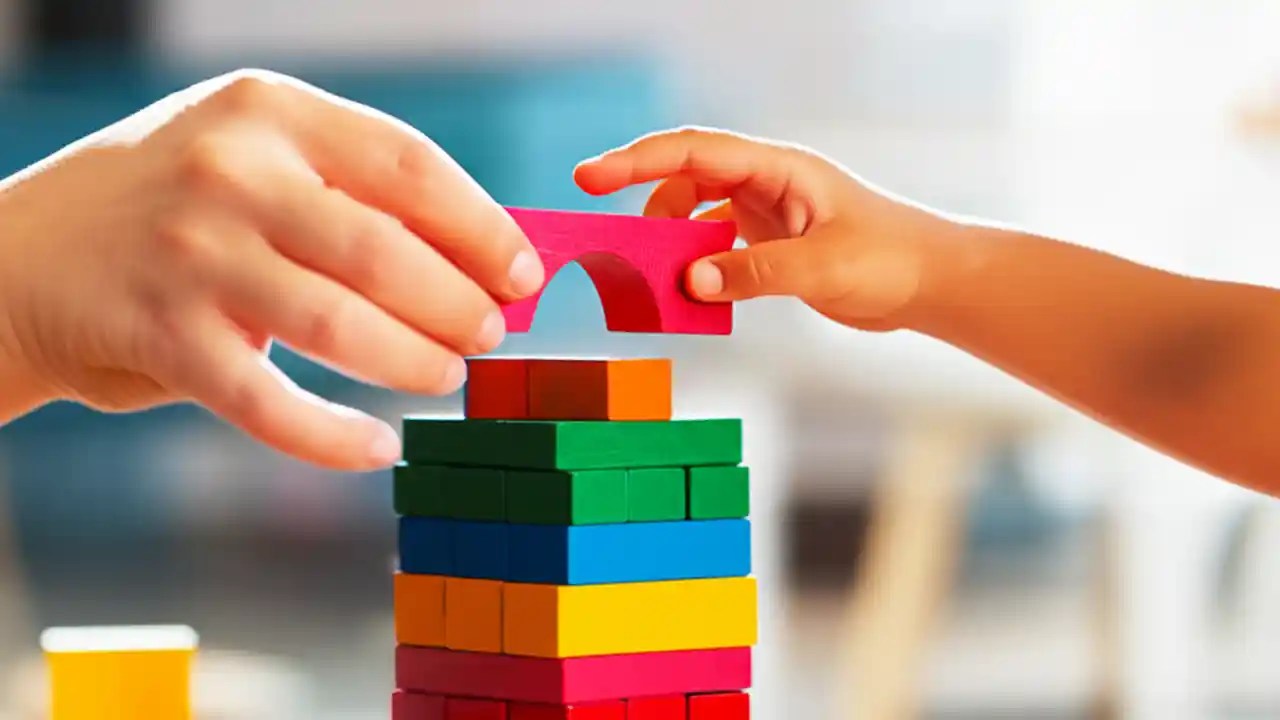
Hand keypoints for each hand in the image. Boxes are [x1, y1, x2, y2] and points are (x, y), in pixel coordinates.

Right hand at [0, 69, 543, 469]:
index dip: (481, 227)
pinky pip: (269, 402)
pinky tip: (377, 449)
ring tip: (446, 376)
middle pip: (384, 251)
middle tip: (488, 337)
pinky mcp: (161, 336)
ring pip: (337, 324)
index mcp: (271, 113)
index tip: (523, 273)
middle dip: (456, 306)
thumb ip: (348, 191)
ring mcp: (191, 254)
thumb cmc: (175, 206)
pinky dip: (332, 436)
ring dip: (411, 361)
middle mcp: (230, 172)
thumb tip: (475, 258)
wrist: (24, 257)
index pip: (408, 166)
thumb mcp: (255, 157)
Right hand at [574, 127, 963, 331]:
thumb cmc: (891, 260)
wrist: (930, 282)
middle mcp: (766, 183)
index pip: (694, 152)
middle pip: (685, 179)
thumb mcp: (822, 267)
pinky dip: (695, 267)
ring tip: (654, 279)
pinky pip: (715, 247)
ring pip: (696, 215)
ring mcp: (767, 212)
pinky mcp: (770, 243)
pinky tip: (688, 293)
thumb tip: (689, 282)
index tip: (590, 178)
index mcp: (779, 168)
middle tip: (615, 244)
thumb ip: (755, 273)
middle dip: (644, 206)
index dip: (637, 161)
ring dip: (671, 243)